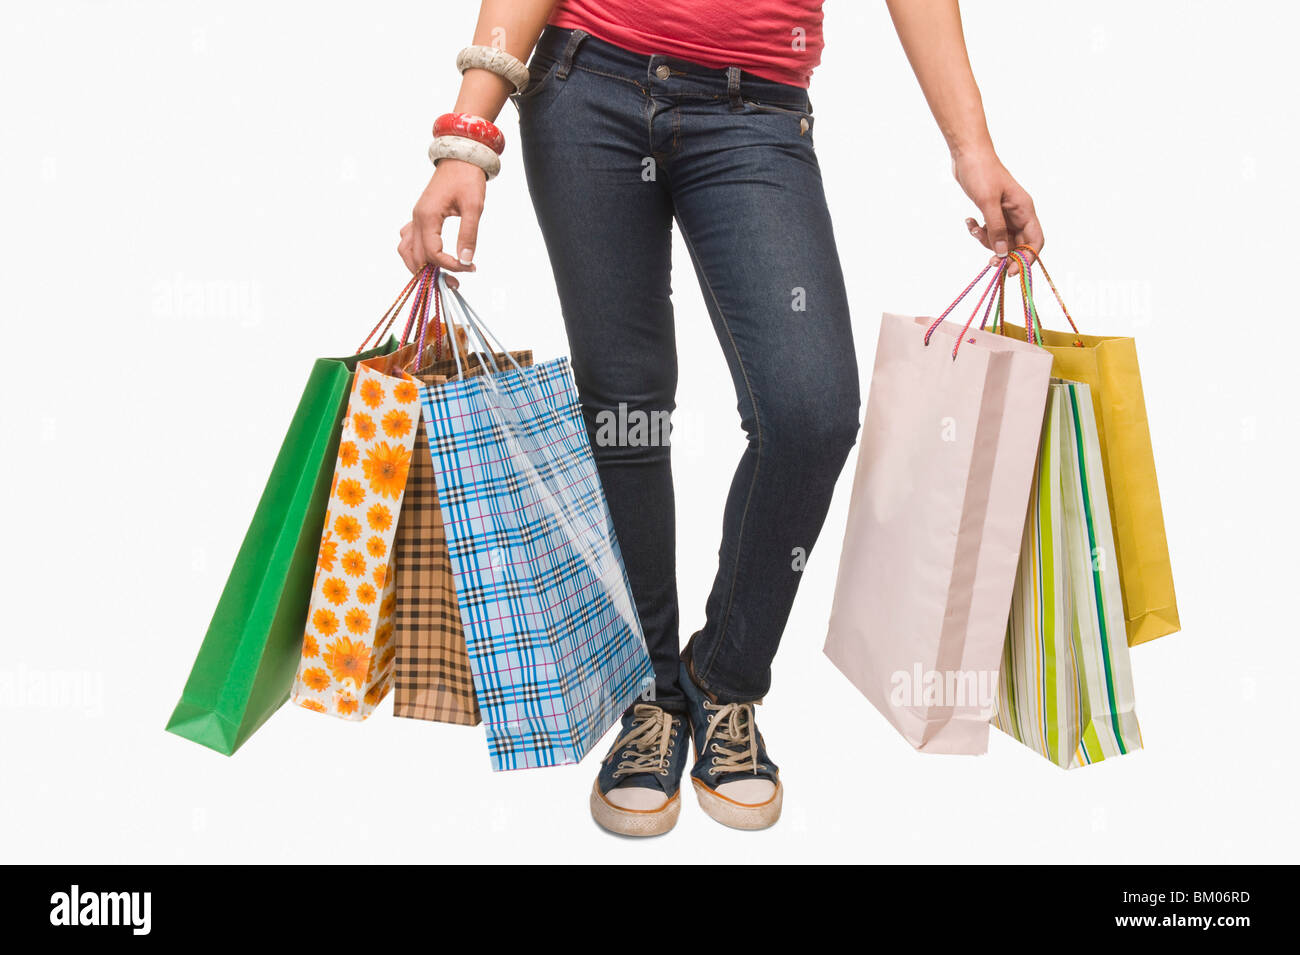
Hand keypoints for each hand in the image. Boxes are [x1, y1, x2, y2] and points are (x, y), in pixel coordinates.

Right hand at [399, 159, 486, 273]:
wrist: (461, 157)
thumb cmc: (467, 177)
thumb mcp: (473, 206)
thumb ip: (468, 234)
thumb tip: (465, 260)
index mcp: (428, 216)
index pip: (432, 253)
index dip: (449, 265)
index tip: (469, 268)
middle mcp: (417, 218)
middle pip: (416, 257)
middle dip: (434, 273)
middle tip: (457, 281)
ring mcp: (416, 217)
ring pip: (406, 250)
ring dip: (420, 266)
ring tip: (440, 275)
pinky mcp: (420, 215)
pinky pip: (408, 239)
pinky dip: (415, 252)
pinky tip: (431, 257)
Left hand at [953, 148, 1043, 272]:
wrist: (967, 154)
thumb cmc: (981, 173)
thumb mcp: (988, 202)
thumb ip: (996, 228)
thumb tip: (1002, 253)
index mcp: (1024, 210)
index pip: (1035, 240)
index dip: (1027, 258)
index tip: (1012, 271)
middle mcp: (1017, 213)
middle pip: (1017, 244)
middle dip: (1003, 254)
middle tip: (990, 263)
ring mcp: (1004, 212)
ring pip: (1000, 239)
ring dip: (986, 241)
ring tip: (974, 229)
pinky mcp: (991, 211)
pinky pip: (989, 230)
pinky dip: (978, 230)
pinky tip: (969, 221)